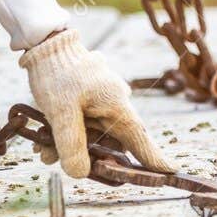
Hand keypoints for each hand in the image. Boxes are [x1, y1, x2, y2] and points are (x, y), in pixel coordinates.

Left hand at [21, 31, 171, 177]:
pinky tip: (46, 139)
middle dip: (86, 156)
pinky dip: (68, 133)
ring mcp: (104, 100)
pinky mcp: (91, 97)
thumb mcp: (61, 113)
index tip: (171, 172)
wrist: (45, 43)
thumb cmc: (57, 74)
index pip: (141, 140)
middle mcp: (116, 104)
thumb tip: (80, 174)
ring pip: (94, 134)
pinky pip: (85, 123)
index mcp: (117, 106)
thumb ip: (71, 145)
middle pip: (111, 142)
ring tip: (44, 150)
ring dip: (71, 145)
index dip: (155, 159)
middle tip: (57, 160)